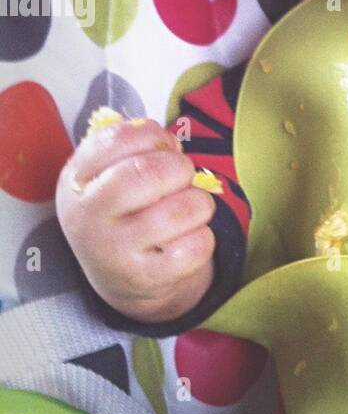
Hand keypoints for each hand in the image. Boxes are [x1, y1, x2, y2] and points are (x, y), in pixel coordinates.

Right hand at [55, 117, 216, 317]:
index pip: (117, 139)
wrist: (118, 275)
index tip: (164, 146)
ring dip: (199, 203)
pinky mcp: (144, 278)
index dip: (153, 135)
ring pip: (180, 210)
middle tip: (182, 176)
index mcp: (76, 181)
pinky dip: (204, 237)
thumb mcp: (111, 175)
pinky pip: (195, 246)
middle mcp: (88, 216)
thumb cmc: (123, 211)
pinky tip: (190, 237)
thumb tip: (171, 145)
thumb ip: (136, 149)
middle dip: (180, 168)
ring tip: (191, 208)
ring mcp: (114, 251)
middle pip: (148, 173)